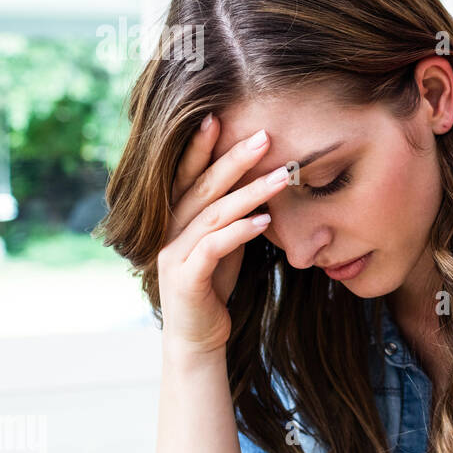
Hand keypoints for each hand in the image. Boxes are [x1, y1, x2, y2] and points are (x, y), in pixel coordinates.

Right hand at [157, 115, 292, 356]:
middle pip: (202, 186)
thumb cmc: (212, 284)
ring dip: (250, 192)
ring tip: (283, 176)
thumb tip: (257, 178)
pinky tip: (264, 220)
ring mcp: (173, 253)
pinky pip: (214, 247)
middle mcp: (169, 229)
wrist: (196, 337)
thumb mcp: (224, 240)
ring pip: (213, 213)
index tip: (221, 115)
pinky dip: (240, 231)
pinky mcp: (185, 278)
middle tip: (265, 136)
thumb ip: (230, 211)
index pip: (187, 173)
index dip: (200, 145)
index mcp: (176, 216)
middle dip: (233, 158)